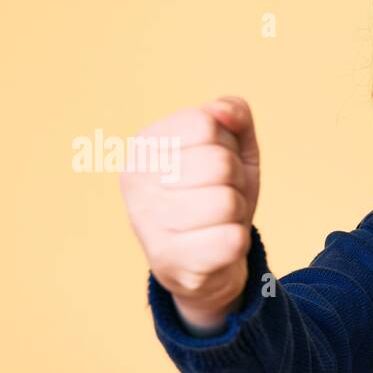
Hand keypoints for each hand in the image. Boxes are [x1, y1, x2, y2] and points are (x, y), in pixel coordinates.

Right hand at [119, 95, 260, 322]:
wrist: (208, 261)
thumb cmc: (218, 194)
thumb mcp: (234, 147)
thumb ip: (233, 114)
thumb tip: (222, 111)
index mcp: (145, 144)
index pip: (205, 123)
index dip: (227, 145)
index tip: (216, 167)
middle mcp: (135, 180)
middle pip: (219, 163)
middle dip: (235, 182)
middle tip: (220, 197)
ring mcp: (145, 221)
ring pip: (227, 202)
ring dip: (237, 213)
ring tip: (217, 221)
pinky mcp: (166, 260)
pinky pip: (231, 240)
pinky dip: (237, 242)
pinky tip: (215, 246)